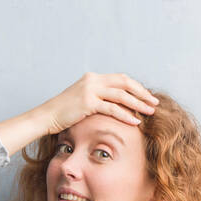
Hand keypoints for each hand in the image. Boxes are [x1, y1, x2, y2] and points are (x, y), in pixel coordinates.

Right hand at [35, 72, 159, 136]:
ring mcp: (90, 90)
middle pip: (125, 83)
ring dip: (138, 103)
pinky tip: (135, 122)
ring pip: (121, 95)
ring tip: (150, 112)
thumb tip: (114, 106)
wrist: (46, 117)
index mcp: (93, 77)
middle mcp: (93, 80)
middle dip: (142, 93)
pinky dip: (126, 115)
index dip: (136, 87)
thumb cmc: (64, 113)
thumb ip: (97, 98)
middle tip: (154, 103)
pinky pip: (112, 108)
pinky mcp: (88, 102)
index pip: (121, 78)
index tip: (147, 97)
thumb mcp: (82, 101)